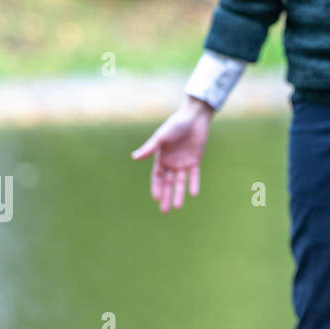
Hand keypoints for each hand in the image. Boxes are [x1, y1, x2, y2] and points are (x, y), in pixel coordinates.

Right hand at [130, 96, 212, 212]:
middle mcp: (171, 163)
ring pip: (181, 182)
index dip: (157, 187)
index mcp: (161, 158)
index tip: (156, 198)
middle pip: (168, 183)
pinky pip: (194, 174)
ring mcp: (183, 162)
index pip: (158, 177)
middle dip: (166, 196)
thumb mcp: (161, 137)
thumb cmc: (175, 125)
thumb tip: (134, 157)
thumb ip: (150, 148)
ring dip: (179, 194)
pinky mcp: (195, 160)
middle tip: (165, 211)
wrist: (193, 117)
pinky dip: (193, 183)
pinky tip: (194, 194)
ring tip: (178, 207)